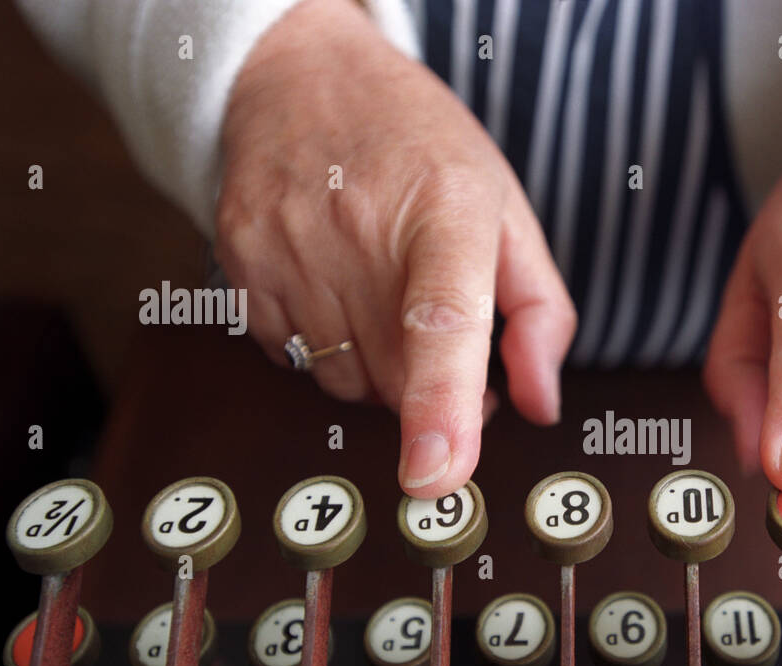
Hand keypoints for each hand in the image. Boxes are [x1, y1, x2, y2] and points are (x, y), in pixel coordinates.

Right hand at [216, 0, 573, 496]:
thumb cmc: (419, 148)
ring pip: (345, 382)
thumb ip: (538, 315)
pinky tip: (336, 288)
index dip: (441, 406)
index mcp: (445, 212)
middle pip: (397, 381)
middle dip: (431, 389)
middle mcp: (359, 231)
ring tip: (385, 292)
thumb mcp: (505, 212)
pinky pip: (292, 358)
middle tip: (446, 333)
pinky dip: (324, 347)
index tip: (437, 473)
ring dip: (376, 369)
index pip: (443, 322)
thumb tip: (540, 403)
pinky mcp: (241, 263)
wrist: (303, 75)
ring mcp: (289, 247)